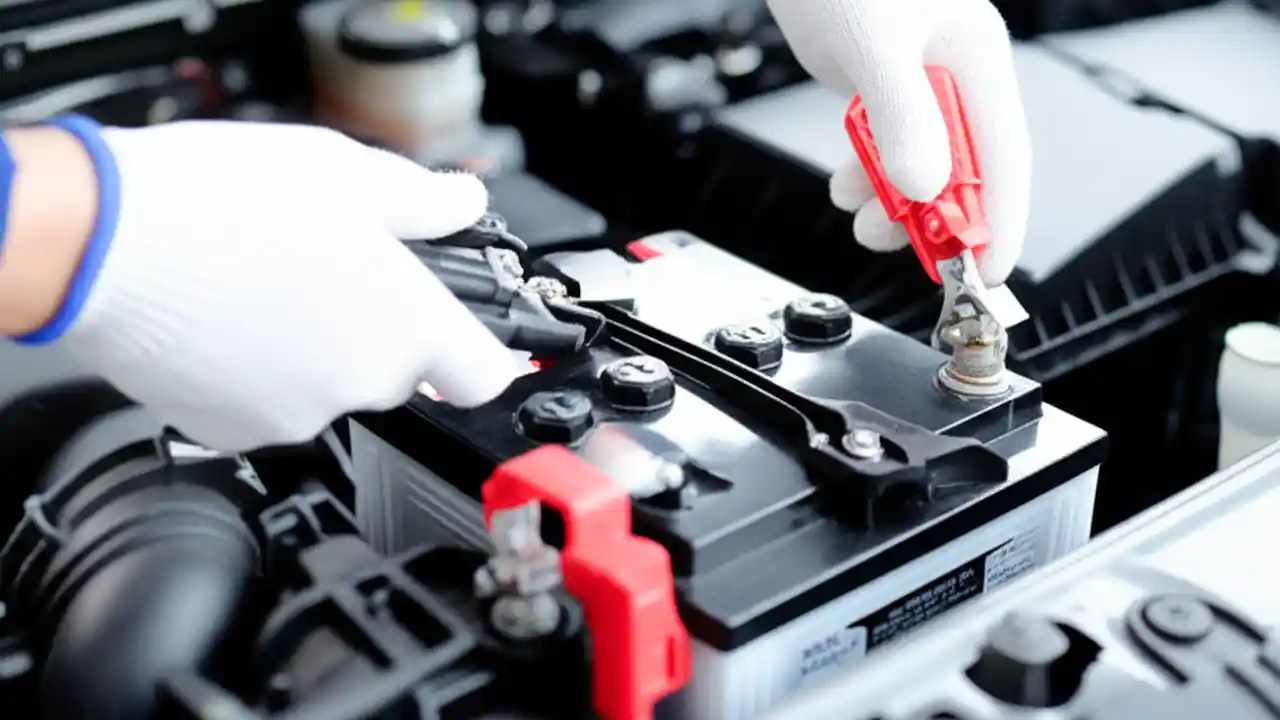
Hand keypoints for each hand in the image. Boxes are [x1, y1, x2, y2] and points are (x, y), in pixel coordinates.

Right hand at [3, 120, 521, 451]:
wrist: (108, 247)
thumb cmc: (223, 202)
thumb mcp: (346, 174)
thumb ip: (422, 203)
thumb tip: (463, 206)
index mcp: (409, 323)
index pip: (487, 375)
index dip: (488, 357)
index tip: (480, 345)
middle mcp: (365, 381)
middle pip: (400, 371)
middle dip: (377, 330)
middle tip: (333, 275)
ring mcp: (301, 416)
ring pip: (330, 386)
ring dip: (313, 350)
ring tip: (268, 289)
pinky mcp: (238, 433)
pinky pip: (269, 405)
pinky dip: (259, 375)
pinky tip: (231, 322)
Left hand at [765, 0, 1030, 284]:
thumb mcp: (875, 44)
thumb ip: (902, 117)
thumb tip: (924, 187)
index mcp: (973, 61)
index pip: (1003, 157)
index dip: (1001, 219)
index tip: (988, 272)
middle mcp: (948, 76)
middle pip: (961, 169)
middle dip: (937, 217)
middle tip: (910, 250)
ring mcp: (911, 83)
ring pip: (917, 164)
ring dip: (892, 202)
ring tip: (863, 220)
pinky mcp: (873, 85)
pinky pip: (882, 147)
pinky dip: (865, 175)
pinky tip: (846, 187)